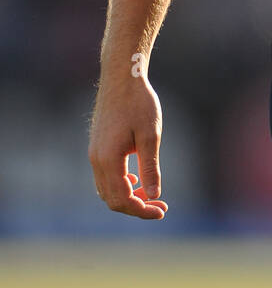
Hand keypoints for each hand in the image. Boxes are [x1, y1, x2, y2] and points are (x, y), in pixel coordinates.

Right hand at [89, 74, 167, 217]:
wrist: (122, 77)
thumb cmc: (139, 103)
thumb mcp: (151, 136)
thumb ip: (151, 167)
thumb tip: (153, 196)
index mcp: (108, 160)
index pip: (122, 199)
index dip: (142, 210)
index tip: (162, 210)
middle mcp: (96, 160)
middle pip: (112, 199)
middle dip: (136, 207)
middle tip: (160, 206)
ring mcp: (94, 153)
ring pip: (107, 189)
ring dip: (128, 196)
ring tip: (151, 195)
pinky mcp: (98, 146)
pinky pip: (105, 176)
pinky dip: (120, 184)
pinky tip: (137, 179)